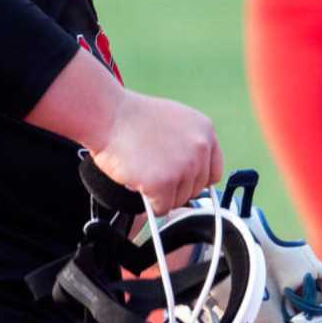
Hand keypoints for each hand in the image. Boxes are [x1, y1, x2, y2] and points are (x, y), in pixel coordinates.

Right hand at [90, 92, 221, 213]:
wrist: (107, 115)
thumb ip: (188, 143)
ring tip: (145, 177)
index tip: (183, 181)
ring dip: (163, 196)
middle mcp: (200, 149)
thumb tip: (191, 169)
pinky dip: (151, 205)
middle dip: (177, 188)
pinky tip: (141, 189)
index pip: (214, 170)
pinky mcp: (164, 182)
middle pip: (197, 187)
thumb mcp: (174, 120)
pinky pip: (162, 207)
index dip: (196, 178)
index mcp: (205, 131)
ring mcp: (184, 166)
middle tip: (156, 178)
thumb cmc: (131, 117)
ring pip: (180, 199)